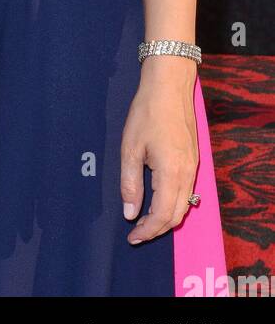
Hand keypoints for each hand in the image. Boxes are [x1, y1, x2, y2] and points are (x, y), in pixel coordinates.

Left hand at [121, 60, 198, 244]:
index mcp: (171, 173)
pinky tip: (158, 200)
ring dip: (166, 218)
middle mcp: (187, 174)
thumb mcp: (131, 148)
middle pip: (176, 215)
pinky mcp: (193, 160)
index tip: (131, 237)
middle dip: (157, 229)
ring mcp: (193, 167)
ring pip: (184, 205)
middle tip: (136, 233)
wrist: (169, 85)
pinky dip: (173, 203)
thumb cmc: (147, 113)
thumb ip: (130, 183)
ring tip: (144, 220)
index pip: (163, 215)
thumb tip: (130, 213)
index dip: (147, 231)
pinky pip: (187, 191)